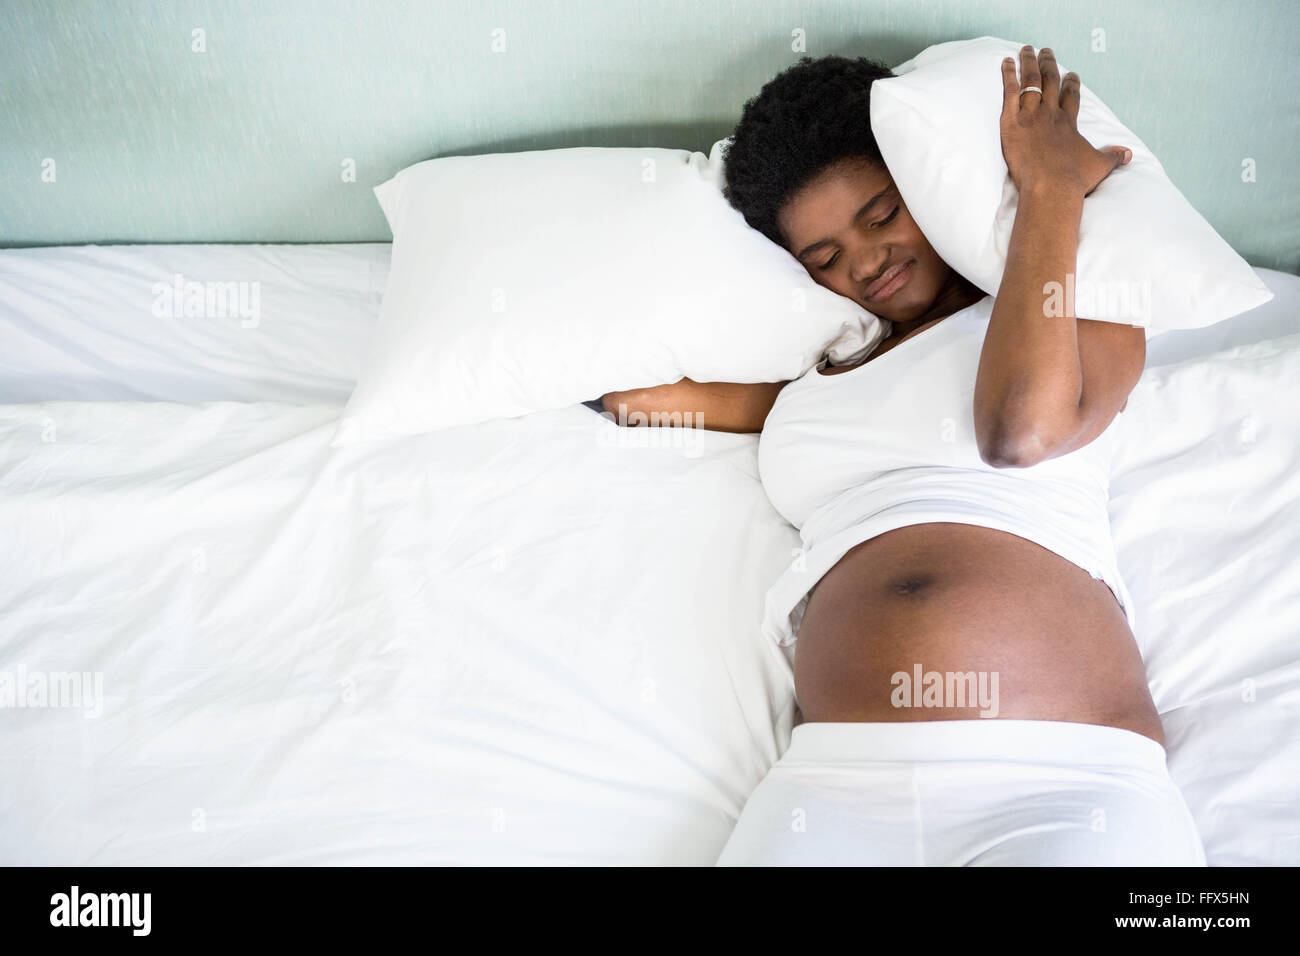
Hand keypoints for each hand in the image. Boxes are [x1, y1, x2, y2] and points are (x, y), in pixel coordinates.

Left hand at [999, 45, 1130, 197]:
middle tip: (1047, 52)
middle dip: (1049, 64)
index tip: (1071, 74)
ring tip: (1026, 49)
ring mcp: (1031, 116)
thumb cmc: (1074, 179)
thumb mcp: (1099, 166)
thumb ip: (1113, 157)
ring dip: (1029, 63)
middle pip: (1051, 81)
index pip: (1071, 95)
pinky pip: (1010, 92)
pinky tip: (1007, 62)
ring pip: (1030, 81)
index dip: (1072, 83)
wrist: (1051, 187)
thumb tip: (1129, 155)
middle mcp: (1051, 114)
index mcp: (1068, 122)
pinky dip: (1008, 75)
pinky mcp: (1012, 122)